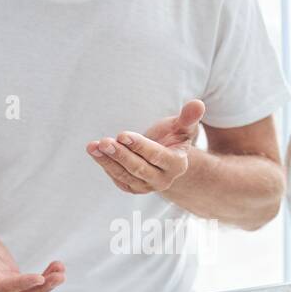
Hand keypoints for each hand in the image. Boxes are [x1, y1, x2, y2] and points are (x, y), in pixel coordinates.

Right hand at [0, 220, 65, 291]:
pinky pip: (32, 285)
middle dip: (41, 289)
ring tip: (61, 270)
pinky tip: (57, 267)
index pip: (3, 286)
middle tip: (59, 276)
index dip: (21, 284)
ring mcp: (4, 285)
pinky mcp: (13, 279)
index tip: (40, 278)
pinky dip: (46, 278)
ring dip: (47, 285)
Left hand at [86, 99, 205, 194]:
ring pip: (125, 175)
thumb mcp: (181, 126)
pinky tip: (96, 154)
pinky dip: (107, 167)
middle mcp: (163, 180)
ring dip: (108, 161)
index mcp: (177, 164)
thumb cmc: (172, 136)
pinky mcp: (134, 188)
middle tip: (103, 142)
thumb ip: (188, 117)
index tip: (122, 134)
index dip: (139, 146)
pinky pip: (118, 179)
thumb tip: (197, 103)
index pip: (156, 156)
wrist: (164, 155)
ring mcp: (147, 186)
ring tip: (93, 147)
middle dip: (120, 155)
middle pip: (138, 168)